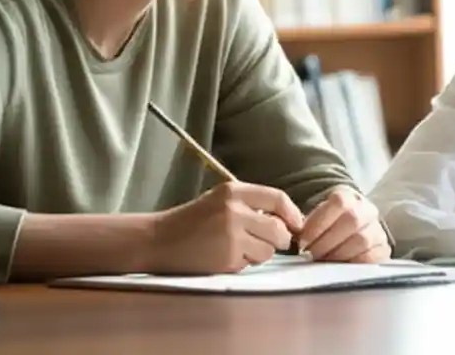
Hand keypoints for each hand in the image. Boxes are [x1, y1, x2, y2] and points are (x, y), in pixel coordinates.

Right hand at [149, 181, 304, 273]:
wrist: (158, 240)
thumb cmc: (191, 221)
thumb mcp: (221, 201)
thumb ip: (251, 205)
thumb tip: (288, 221)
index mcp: (234, 191)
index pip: (278, 198)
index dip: (293, 214)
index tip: (296, 225)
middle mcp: (235, 210)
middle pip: (279, 229)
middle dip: (280, 240)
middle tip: (268, 243)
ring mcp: (231, 234)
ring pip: (269, 250)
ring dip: (260, 254)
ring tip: (238, 249)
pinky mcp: (227, 257)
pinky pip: (251, 263)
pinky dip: (243, 263)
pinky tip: (224, 257)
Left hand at [297, 187, 390, 262]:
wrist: (349, 237)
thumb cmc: (329, 229)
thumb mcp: (319, 219)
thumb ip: (310, 224)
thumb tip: (294, 236)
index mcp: (350, 197)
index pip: (339, 202)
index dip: (319, 222)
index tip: (303, 240)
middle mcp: (368, 210)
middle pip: (351, 220)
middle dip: (326, 240)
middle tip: (311, 253)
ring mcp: (378, 230)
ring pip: (361, 239)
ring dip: (337, 253)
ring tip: (323, 260)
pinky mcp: (383, 250)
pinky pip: (370, 257)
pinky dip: (352, 263)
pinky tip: (339, 266)